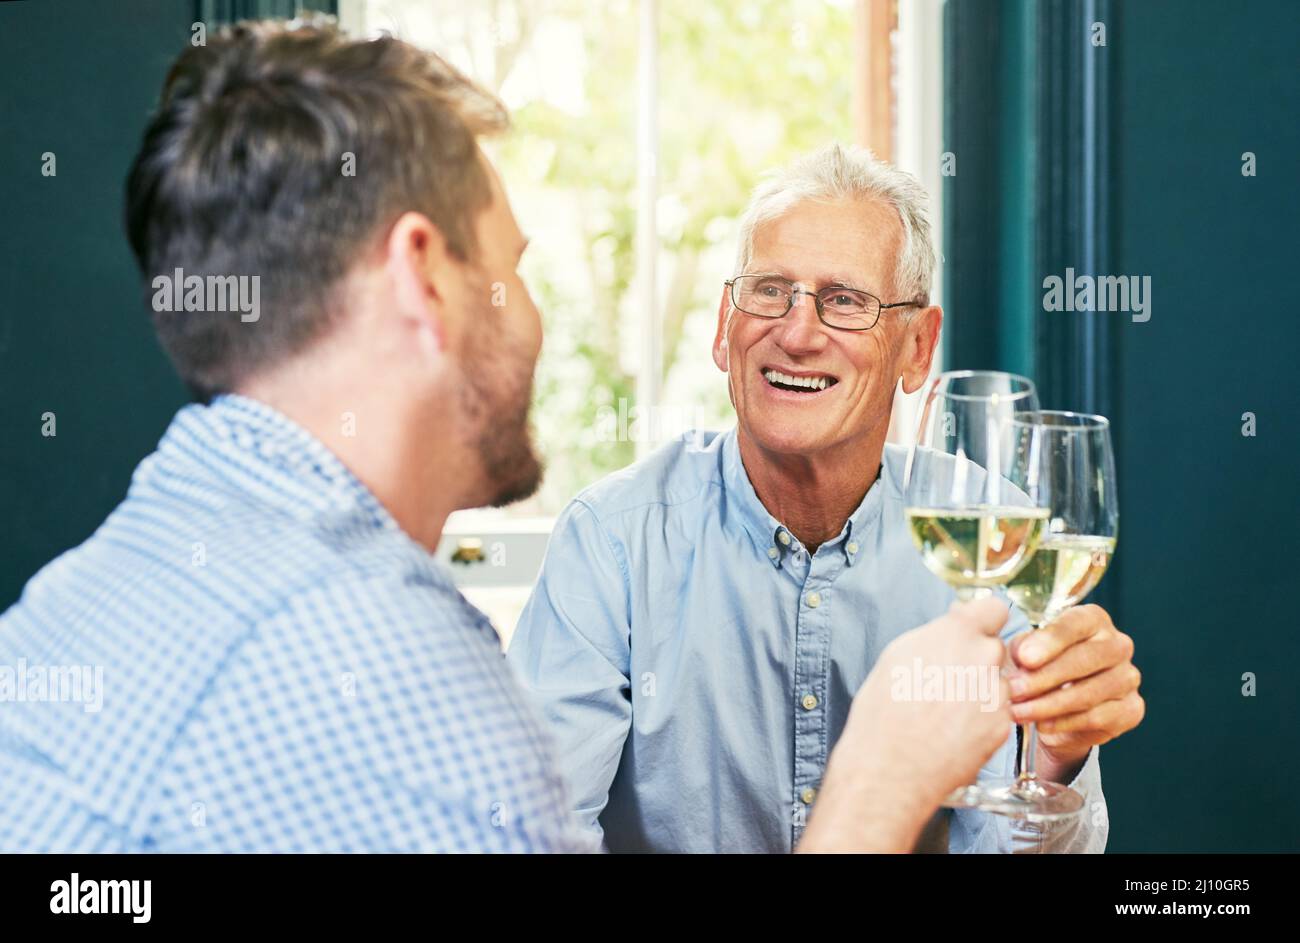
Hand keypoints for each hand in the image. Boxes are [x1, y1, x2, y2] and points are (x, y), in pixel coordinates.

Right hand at [799, 598, 1012, 852]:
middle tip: (947, 680)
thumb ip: (937, 633)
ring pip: (996, 682)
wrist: (890, 767)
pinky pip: (997, 713)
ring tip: (945, 712)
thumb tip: (957, 618)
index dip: (982, 621)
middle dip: (977, 659)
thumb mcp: (899, 655)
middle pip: (995, 647)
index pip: (994, 608)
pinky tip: (953, 732)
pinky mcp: (1002, 726)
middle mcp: (984, 658)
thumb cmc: (884, 710)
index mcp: (957, 633)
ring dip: (980, 691)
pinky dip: (981, 720)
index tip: (971, 631)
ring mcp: (996, 694)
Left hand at [1007, 604, 1143, 779]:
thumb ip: (1023, 648)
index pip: (1074, 624)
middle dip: (1043, 677)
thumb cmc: (1042, 668)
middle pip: (1084, 659)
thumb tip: (1022, 654)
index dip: (1048, 641)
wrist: (1061, 710)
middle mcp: (1118, 645)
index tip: (1023, 658)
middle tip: (1013, 690)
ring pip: (1088, 692)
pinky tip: (1041, 725)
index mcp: (1093, 620)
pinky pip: (1096, 717)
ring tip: (1018, 711)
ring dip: (1048, 704)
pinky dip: (1064, 723)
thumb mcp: (1026, 652)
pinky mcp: (1131, 709)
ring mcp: (1128, 678)